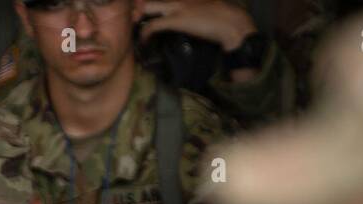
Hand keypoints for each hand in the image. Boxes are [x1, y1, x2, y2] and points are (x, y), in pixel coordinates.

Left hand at [140, 1, 255, 50]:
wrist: (231, 23)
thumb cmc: (219, 18)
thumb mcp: (201, 7)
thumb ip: (188, 8)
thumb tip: (180, 17)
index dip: (142, 3)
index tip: (137, 10)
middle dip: (136, 7)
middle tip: (130, 19)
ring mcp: (176, 6)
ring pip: (146, 7)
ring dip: (136, 19)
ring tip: (133, 29)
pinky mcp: (177, 19)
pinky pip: (152, 25)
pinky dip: (145, 34)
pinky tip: (143, 41)